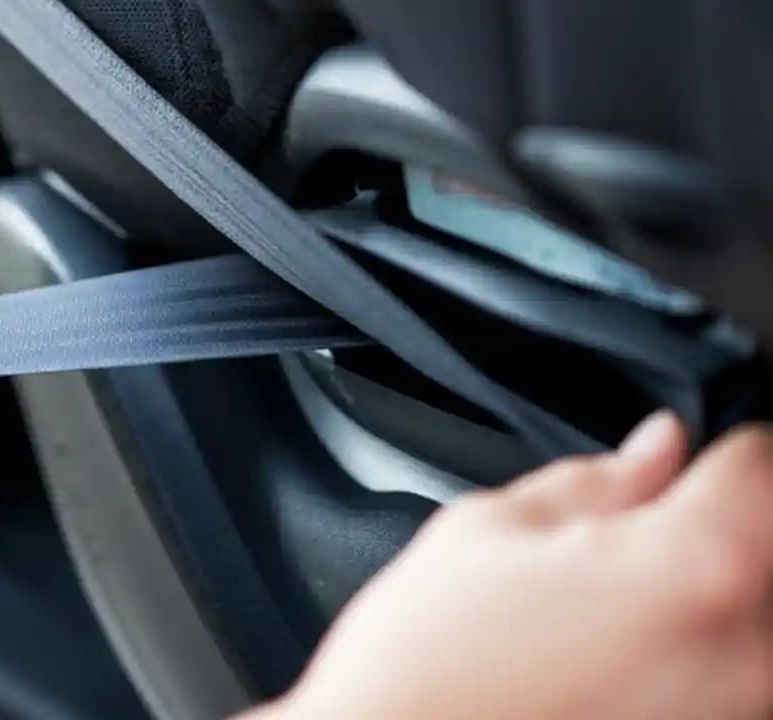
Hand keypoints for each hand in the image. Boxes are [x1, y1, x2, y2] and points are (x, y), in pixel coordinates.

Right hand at [255, 412, 772, 719]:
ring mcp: (732, 714)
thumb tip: (655, 449)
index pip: (759, 462)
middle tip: (611, 548)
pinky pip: (717, 679)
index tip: (675, 467)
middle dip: (698, 528)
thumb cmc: (419, 670)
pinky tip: (596, 667)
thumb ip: (594, 481)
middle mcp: (743, 653)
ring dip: (689, 599)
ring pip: (742, 617)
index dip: (709, 452)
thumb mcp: (484, 530)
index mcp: (691, 566)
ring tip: (592, 620)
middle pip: (758, 542)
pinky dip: (675, 660)